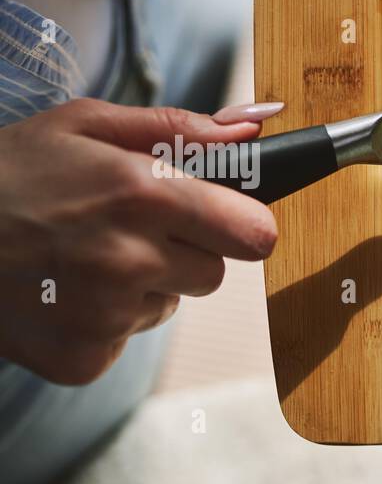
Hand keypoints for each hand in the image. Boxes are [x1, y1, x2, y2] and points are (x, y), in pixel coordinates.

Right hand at [0, 99, 282, 384]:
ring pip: (171, 305)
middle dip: (186, 252)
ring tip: (84, 258)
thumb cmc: (9, 174)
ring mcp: (107, 315)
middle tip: (127, 230)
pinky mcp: (86, 357)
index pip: (255, 234)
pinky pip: (128, 338)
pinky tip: (64, 291)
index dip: (241, 225)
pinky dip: (106, 320)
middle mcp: (130, 260)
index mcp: (142, 195)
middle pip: (215, 274)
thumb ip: (179, 130)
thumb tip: (255, 129)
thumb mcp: (84, 126)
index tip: (222, 219)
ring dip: (144, 285)